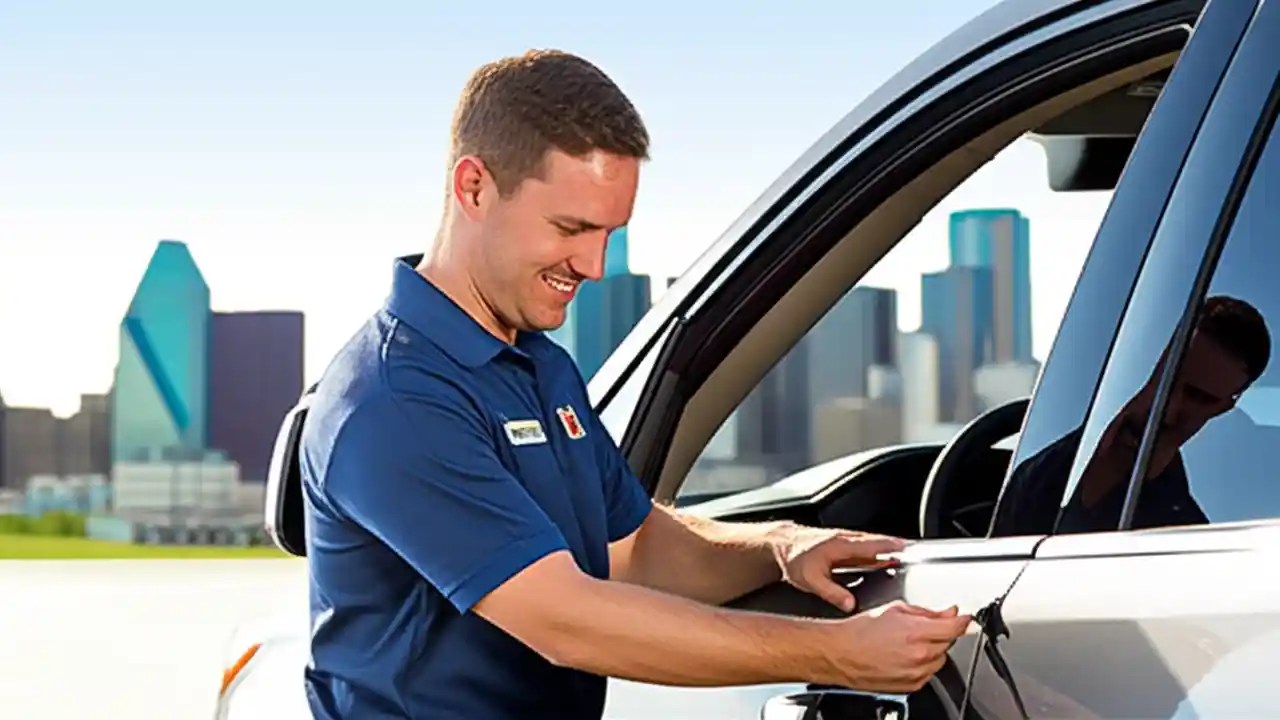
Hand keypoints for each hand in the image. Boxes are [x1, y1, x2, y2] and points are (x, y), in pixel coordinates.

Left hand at [774, 526, 906, 611]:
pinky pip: (865, 546)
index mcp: (841, 545)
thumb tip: (851, 605)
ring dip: (888, 548)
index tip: (909, 550)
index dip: (891, 547)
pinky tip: (883, 560)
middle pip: (877, 541)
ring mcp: (844, 540)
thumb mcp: (809, 580)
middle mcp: (845, 539)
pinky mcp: (842, 543)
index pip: (872, 544)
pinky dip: (878, 550)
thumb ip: (831, 592)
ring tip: (905, 557)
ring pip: (872, 542)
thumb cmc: (793, 559)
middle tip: (917, 553)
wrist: (780, 544)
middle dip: (897, 546)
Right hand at [823, 600, 971, 692]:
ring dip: (933, 649)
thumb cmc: (861, 631)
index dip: (962, 620)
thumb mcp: (895, 609)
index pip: (955, 627)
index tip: (964, 617)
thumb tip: (947, 613)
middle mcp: (919, 656)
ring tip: (909, 641)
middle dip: (942, 632)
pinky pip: (928, 673)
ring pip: (940, 659)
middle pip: (948, 643)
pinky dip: (923, 664)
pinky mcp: (911, 686)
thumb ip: (926, 612)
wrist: (841, 653)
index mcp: (916, 633)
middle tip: (925, 626)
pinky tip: (905, 655)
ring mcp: (916, 673)